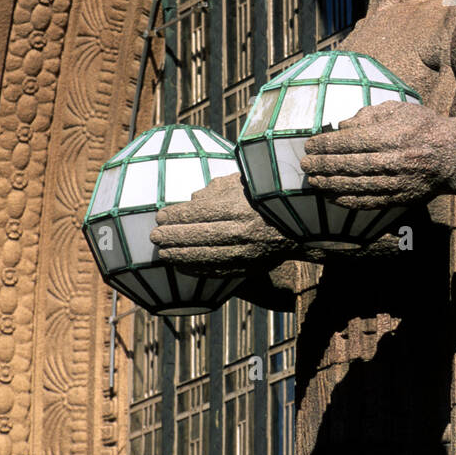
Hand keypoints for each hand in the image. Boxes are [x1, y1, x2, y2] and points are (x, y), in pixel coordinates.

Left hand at [150, 171, 297, 274]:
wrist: (301, 226)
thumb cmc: (268, 198)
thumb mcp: (246, 183)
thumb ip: (218, 189)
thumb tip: (192, 199)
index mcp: (240, 207)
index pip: (200, 212)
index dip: (177, 215)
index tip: (160, 215)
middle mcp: (242, 231)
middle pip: (199, 235)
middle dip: (173, 236)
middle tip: (154, 235)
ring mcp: (245, 252)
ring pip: (205, 255)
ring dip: (180, 255)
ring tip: (163, 252)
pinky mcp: (249, 267)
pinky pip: (217, 270)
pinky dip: (197, 269)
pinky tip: (181, 266)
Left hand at [301, 101, 455, 206]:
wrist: (453, 156)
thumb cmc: (423, 127)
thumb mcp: (400, 110)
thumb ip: (370, 115)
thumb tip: (341, 126)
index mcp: (393, 136)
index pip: (352, 141)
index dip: (327, 145)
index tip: (310, 145)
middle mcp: (394, 160)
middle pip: (350, 164)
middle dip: (323, 165)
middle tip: (305, 163)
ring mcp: (397, 182)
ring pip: (356, 186)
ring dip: (330, 184)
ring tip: (312, 180)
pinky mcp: (399, 198)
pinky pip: (368, 202)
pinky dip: (347, 200)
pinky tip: (331, 196)